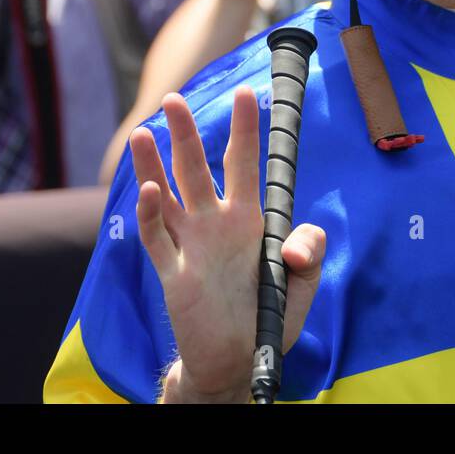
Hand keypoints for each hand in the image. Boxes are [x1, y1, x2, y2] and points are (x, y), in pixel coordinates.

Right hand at [132, 87, 325, 403]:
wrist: (240, 361)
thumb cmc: (269, 316)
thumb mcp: (302, 282)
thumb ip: (310, 251)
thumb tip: (297, 245)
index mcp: (247, 220)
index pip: (243, 164)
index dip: (245, 130)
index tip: (248, 93)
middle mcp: (214, 225)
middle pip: (195, 170)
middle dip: (186, 134)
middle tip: (173, 98)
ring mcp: (191, 247)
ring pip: (168, 196)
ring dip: (153, 165)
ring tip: (144, 131)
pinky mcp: (174, 275)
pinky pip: (157, 241)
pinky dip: (151, 215)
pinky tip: (149, 190)